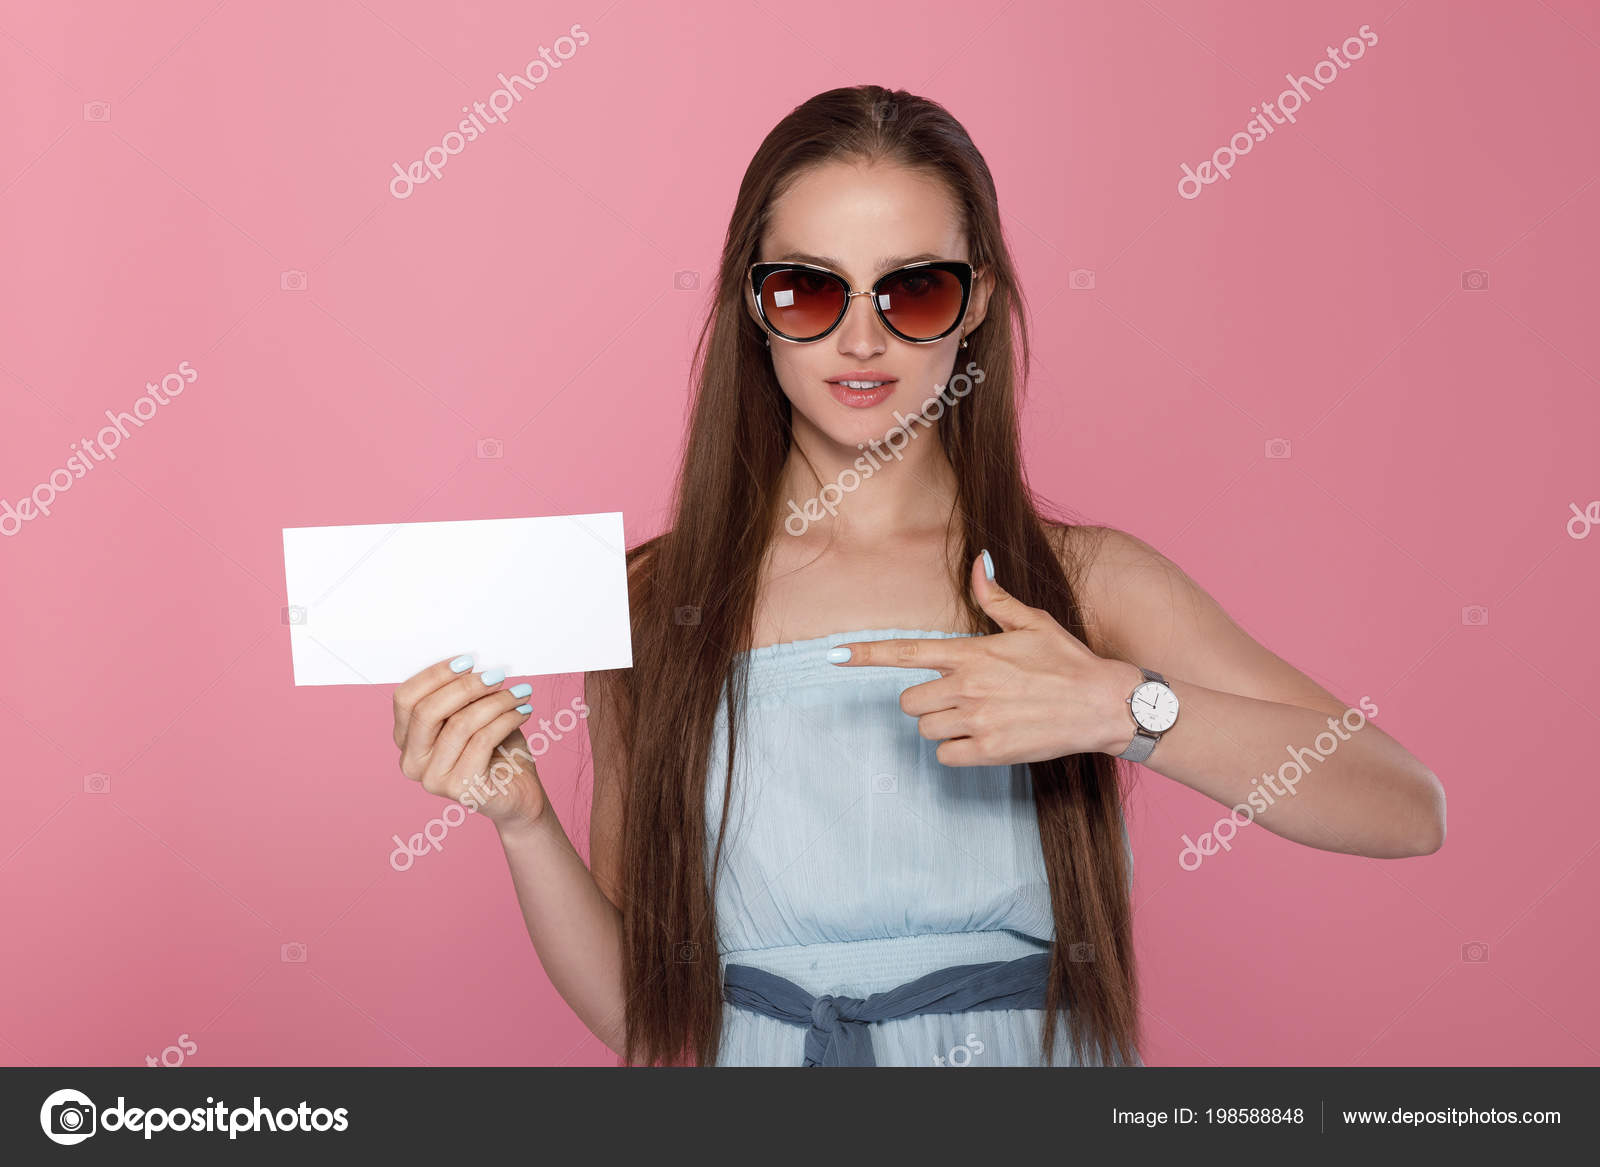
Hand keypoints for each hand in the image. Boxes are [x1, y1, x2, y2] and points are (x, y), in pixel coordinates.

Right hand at [392, 654, 546, 825]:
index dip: (434, 675)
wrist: (518, 793)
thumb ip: (464, 696)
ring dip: (495, 702)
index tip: (467, 660)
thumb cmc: (496, 751)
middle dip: (465, 687)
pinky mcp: (458, 788)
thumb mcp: (475, 715)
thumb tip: (472, 665)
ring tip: (519, 693)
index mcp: (407, 739)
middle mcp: (412, 761)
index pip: (406, 699)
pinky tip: (523, 712)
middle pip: (427, 711)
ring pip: (460, 724)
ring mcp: (432, 778)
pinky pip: (482, 741)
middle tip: (497, 675)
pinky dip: (507, 719)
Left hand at [829, 553, 1142, 765]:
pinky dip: (958, 751)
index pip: (904, 652)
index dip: (864, 654)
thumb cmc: (1068, 660)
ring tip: (981, 717)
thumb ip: (995, 598)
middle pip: (909, 702)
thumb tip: (977, 563)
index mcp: (971, 653)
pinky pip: (946, 756)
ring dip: (944, 726)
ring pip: (926, 730)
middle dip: (926, 701)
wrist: (1103, 705)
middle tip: (961, 697)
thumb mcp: (1032, 622)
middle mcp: (967, 686)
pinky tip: (986, 738)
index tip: (833, 655)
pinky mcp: (989, 752)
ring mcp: (977, 721)